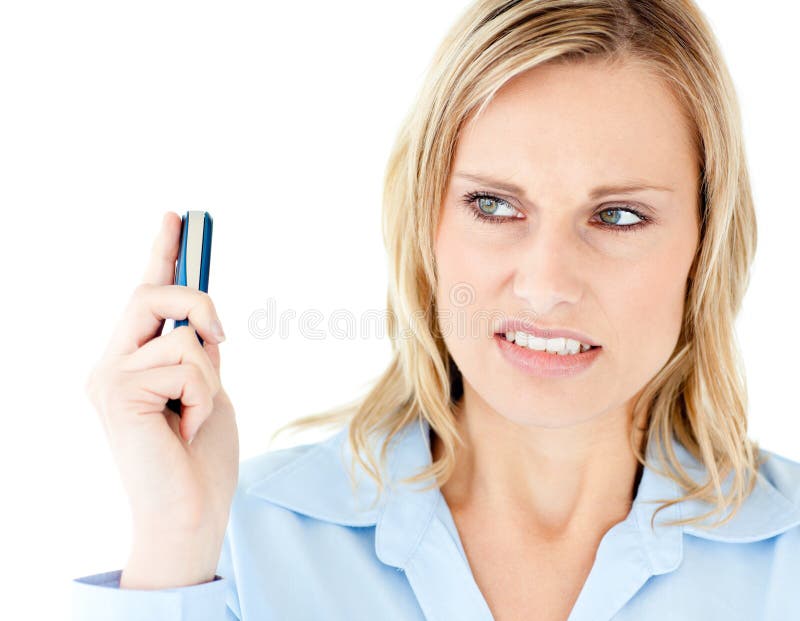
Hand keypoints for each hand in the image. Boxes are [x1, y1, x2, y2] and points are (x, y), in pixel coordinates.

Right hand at [84, 211, 238, 585]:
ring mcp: (108, 376)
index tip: (178, 216)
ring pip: (180, 332)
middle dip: (198, 302)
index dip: (163, 253)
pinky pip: (183, 362)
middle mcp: (111, 362)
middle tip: (222, 339)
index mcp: (133, 359)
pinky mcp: (115, 392)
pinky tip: (186, 428)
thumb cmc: (200, 457)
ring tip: (194, 416)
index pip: (145, 295)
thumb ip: (197, 351)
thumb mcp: (209, 389)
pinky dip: (205, 395)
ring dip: (209, 376)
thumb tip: (202, 315)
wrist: (191, 513)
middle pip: (151, 294)